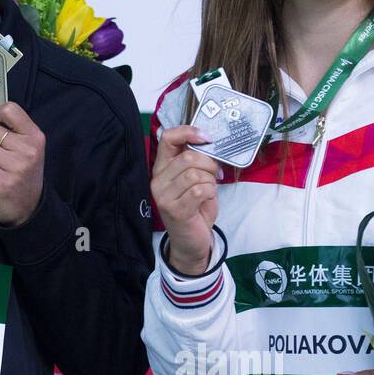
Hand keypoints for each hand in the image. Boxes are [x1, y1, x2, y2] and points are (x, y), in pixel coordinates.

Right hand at [151, 124, 219, 273]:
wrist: (191, 242)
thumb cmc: (195, 208)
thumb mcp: (195, 181)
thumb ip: (196, 163)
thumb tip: (211, 144)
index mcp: (162, 168)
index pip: (167, 138)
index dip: (188, 132)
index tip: (207, 137)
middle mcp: (158, 180)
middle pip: (188, 157)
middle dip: (209, 164)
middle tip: (216, 173)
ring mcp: (163, 196)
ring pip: (195, 174)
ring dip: (210, 181)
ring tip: (209, 190)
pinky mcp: (174, 210)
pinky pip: (200, 190)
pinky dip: (210, 193)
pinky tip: (206, 200)